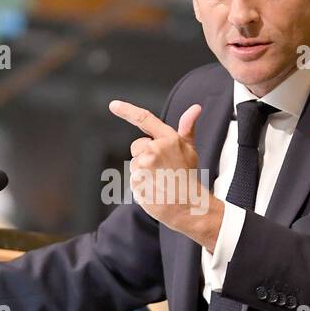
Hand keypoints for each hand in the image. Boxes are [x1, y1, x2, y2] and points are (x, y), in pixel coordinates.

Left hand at [108, 99, 223, 249]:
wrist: (188, 205)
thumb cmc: (187, 176)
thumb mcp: (189, 150)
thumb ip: (188, 127)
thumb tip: (196, 107)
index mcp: (168, 138)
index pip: (144, 119)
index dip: (127, 110)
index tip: (113, 105)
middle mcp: (155, 149)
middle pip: (137, 147)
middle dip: (145, 157)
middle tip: (162, 170)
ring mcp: (145, 166)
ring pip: (134, 164)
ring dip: (143, 173)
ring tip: (159, 180)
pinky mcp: (137, 181)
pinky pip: (133, 180)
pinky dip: (141, 186)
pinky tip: (154, 189)